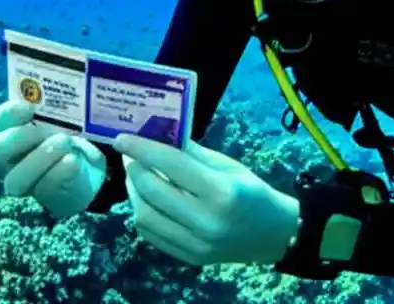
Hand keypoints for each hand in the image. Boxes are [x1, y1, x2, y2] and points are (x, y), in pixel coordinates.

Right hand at [0, 100, 106, 217]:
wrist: (87, 163)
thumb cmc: (67, 130)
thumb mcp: (61, 113)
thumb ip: (56, 101)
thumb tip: (73, 70)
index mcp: (6, 132)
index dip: (6, 114)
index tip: (29, 107)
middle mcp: (6, 160)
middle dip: (20, 139)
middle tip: (48, 129)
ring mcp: (22, 182)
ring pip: (16, 179)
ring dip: (40, 159)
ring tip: (65, 143)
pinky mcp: (44, 196)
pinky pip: (46, 187)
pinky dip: (61, 172)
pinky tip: (73, 161)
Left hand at [114, 134, 299, 265]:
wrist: (272, 234)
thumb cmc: (251, 192)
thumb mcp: (227, 165)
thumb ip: (190, 153)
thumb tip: (156, 135)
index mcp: (221, 192)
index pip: (171, 165)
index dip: (142, 148)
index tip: (122, 138)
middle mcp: (206, 222)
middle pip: (152, 191)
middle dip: (134, 168)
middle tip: (130, 154)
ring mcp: (196, 244)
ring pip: (144, 215)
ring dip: (134, 191)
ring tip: (137, 175)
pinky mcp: (189, 258)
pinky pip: (150, 234)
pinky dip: (142, 212)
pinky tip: (146, 198)